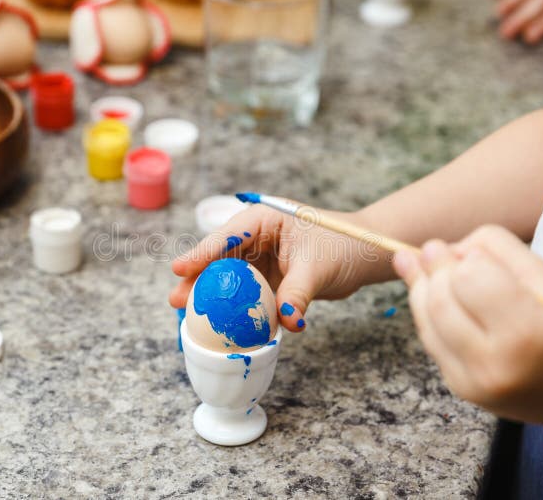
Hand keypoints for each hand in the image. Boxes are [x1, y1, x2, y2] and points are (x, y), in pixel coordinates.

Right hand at [170, 204, 388, 331]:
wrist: (365, 254)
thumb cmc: (345, 246)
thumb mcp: (318, 268)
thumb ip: (297, 294)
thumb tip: (287, 321)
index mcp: (265, 220)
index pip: (227, 235)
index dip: (201, 253)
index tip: (178, 268)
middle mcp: (258, 236)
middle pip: (220, 258)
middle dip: (198, 279)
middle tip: (177, 300)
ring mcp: (261, 257)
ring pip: (229, 277)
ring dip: (211, 295)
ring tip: (188, 316)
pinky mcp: (268, 277)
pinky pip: (246, 292)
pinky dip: (234, 306)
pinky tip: (218, 323)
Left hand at [392, 225, 542, 426]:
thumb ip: (495, 251)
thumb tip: (438, 248)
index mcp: (526, 332)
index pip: (469, 278)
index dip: (465, 257)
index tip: (469, 250)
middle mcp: (493, 364)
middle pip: (440, 300)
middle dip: (433, 267)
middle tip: (434, 248)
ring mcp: (472, 382)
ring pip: (426, 319)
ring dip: (421, 286)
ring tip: (424, 264)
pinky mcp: (460, 388)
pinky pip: (431, 340)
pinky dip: (428, 313)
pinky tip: (432, 294)